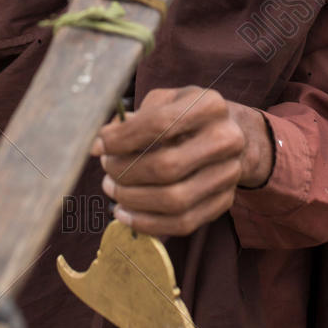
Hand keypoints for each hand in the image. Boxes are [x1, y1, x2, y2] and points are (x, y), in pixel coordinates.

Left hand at [91, 86, 273, 236]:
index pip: (160, 124)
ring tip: (112, 188)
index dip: (122, 138)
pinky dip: (147, 223)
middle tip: (106, 168)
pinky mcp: (225, 202)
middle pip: (167, 166)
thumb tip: (97, 146)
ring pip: (175, 201)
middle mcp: (227, 139)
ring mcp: (230, 174)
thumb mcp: (162, 102)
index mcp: (210, 105)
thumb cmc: (185, 116)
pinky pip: (183, 224)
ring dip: (133, 200)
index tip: (99, 146)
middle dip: (126, 172)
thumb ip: (130, 120)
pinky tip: (124, 213)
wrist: (228, 134)